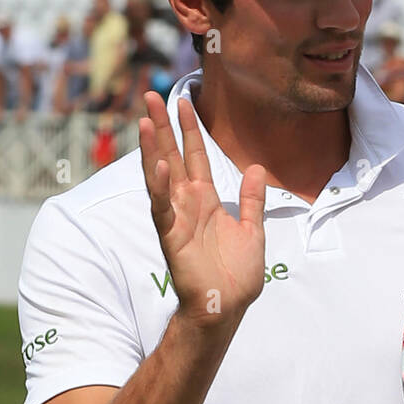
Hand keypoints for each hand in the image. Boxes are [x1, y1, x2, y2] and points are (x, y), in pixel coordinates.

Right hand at [139, 90, 266, 328]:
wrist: (227, 307)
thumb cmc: (237, 276)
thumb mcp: (253, 231)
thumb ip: (253, 201)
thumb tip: (256, 168)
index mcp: (207, 201)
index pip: (196, 157)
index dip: (190, 130)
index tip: (184, 102)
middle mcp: (188, 205)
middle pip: (172, 158)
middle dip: (163, 128)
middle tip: (151, 97)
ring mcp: (177, 219)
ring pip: (160, 178)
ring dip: (153, 150)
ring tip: (147, 121)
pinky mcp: (171, 237)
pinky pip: (162, 209)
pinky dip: (160, 188)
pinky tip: (158, 166)